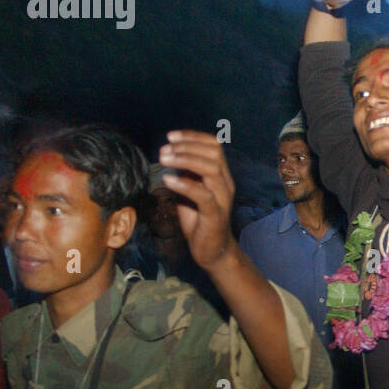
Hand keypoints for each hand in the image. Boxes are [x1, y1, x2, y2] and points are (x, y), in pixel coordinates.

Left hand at [158, 131, 236, 270]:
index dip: (193, 137)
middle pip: (213, 153)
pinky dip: (184, 185)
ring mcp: (222, 199)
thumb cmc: (199, 220)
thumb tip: (170, 155)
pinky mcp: (215, 215)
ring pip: (210, 169)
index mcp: (221, 176)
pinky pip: (203, 195)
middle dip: (187, 146)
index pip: (214, 146)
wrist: (213, 251)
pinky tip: (167, 180)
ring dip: (185, 160)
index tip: (171, 137)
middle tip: (164, 149)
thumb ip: (186, 175)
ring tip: (164, 159)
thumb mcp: (190, 192)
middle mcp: (225, 184)